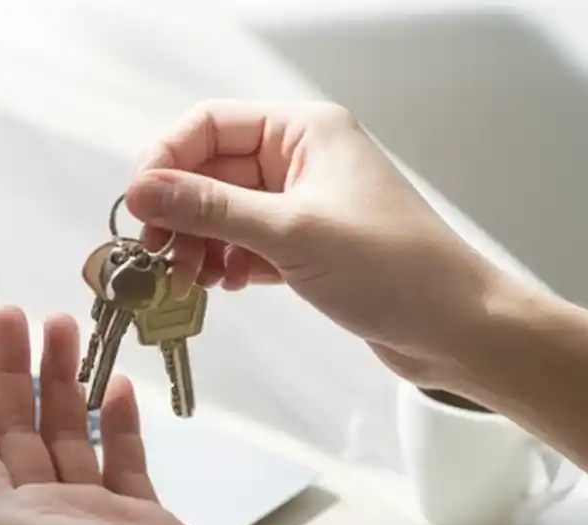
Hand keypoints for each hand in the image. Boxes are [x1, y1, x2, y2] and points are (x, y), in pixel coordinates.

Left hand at [0, 307, 275, 524]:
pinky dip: (119, 422)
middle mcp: (48, 513)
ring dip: (64, 380)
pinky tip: (117, 386)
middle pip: (18, 428)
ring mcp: (96, 511)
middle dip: (12, 369)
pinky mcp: (142, 515)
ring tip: (64, 327)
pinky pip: (125, 459)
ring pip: (70, 433)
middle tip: (11, 314)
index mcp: (11, 519)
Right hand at [124, 100, 511, 387]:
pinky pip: (241, 244)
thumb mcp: (291, 233)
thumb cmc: (395, 270)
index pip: (211, 125)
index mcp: (306, 133)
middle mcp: (301, 160)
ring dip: (196, 244)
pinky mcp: (303, 245)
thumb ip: (210, 209)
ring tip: (188, 280)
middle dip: (178, 213)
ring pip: (221, 212)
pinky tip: (220, 286)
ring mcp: (301, 204)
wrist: (455, 329)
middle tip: (155, 254)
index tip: (138, 203)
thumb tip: (142, 190)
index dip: (167, 160)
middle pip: (210, 171)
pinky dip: (223, 264)